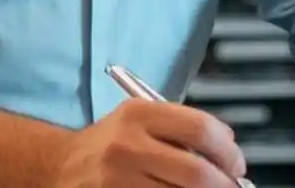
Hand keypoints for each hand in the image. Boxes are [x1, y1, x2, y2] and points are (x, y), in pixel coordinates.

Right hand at [50, 99, 247, 187]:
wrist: (57, 167)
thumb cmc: (109, 145)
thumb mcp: (138, 121)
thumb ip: (181, 130)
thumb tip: (229, 151)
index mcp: (138, 114)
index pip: (200, 129)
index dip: (228, 151)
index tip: (237, 165)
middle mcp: (126, 146)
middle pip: (196, 172)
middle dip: (224, 186)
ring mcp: (117, 180)